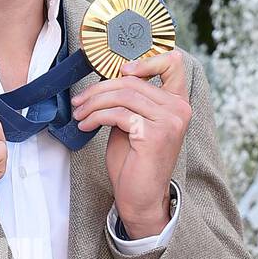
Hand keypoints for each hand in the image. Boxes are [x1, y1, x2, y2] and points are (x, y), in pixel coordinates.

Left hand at [70, 49, 189, 236]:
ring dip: (93, 103)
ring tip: (79, 114)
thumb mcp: (132, 123)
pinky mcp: (155, 134)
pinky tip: (85, 126)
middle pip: (133, 81)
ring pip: (123, 95)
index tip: (118, 73)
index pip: (171, 63)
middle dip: (99, 89)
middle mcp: (178, 109)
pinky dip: (96, 117)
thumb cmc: (135, 162)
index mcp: (177, 103)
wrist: (140, 197)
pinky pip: (118, 114)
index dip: (144, 61)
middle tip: (79, 101)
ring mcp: (169, 121)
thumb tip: (107, 80)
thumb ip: (129, 101)